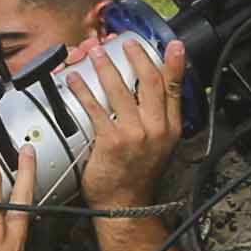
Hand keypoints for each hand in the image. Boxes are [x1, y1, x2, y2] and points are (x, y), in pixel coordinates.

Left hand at [76, 30, 186, 212]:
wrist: (124, 206)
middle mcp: (155, 129)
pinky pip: (96, 109)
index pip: (175, 89)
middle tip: (125, 43)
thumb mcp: (158, 147)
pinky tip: (74, 80)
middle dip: (137, 57)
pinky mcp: (112, 141)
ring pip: (120, 90)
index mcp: (170, 129)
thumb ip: (156, 121)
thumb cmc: (136, 177)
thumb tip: (146, 97)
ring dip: (106, 66)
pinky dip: (83, 91)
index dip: (175, 65)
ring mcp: (134, 134)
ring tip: (96, 52)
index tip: (174, 45)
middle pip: (149, 82)